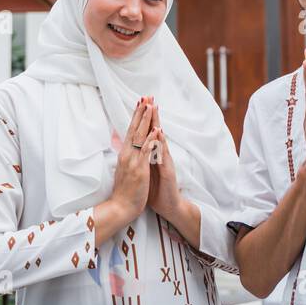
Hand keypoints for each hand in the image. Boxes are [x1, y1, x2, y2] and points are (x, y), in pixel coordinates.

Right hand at [110, 97, 159, 221]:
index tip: (141, 102)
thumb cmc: (124, 191)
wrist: (120, 208)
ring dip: (146, 120)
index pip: (131, 130)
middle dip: (141, 112)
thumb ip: (126, 157)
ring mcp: (133, 161)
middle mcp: (127, 154)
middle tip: (146, 96)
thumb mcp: (124, 170)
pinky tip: (156, 130)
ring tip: (150, 106)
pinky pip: (146, 152)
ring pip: (140, 136)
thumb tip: (127, 147)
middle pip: (135, 129)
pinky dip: (151, 140)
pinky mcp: (139, 170)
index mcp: (125, 154)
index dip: (136, 116)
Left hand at [145, 103, 182, 219]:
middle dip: (151, 114)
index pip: (148, 133)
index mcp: (153, 155)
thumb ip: (143, 159)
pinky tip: (158, 133)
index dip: (144, 119)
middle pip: (155, 131)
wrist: (169, 207)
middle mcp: (160, 155)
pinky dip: (160, 142)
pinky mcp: (168, 170)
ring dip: (157, 123)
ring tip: (154, 108)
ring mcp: (165, 161)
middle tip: (148, 97)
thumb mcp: (147, 172)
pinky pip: (163, 154)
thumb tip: (136, 149)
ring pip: (160, 139)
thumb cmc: (158, 190)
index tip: (140, 103)